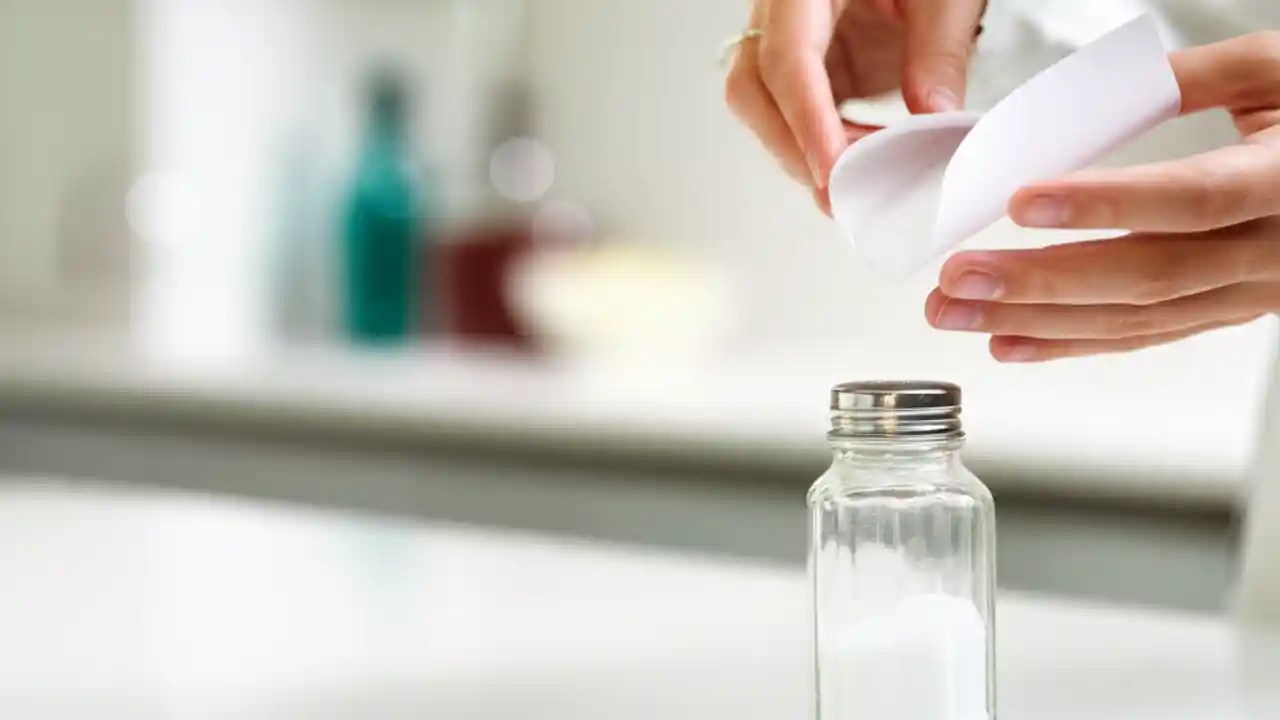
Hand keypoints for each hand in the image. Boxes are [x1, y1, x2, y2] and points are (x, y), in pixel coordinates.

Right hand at [724, 0, 985, 209]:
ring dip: (804, 149)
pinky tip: (862, 156)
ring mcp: (787, 35)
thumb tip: (933, 115)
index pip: (787, 56)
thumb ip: (939, 48)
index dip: (806, 118)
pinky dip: (822, 141)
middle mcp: (779, 8)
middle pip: (753, 86)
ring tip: (863, 173)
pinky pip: (794, 110)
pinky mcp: (808, 59)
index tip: (831, 168)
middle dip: (792, 146)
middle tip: (840, 191)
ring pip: (762, 104)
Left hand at [927, 32, 1279, 361]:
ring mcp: (1247, 292)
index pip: (1191, 199)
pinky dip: (1070, 344)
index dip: (1106, 203)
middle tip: (959, 277)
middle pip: (1147, 275)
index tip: (1022, 202)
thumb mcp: (1277, 73)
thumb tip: (1103, 86)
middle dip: (1040, 281)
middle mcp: (1269, 250)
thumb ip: (1194, 77)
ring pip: (1135, 318)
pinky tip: (1008, 341)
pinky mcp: (1223, 312)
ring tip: (957, 311)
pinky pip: (1142, 338)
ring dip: (1035, 320)